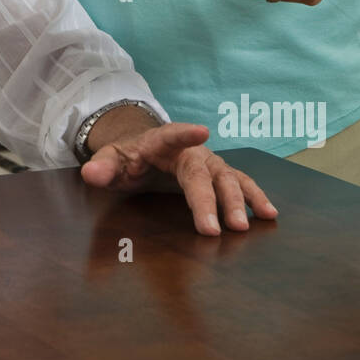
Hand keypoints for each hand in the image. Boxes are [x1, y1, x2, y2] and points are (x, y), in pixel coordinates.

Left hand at [80, 120, 277, 234]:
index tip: (202, 131)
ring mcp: (209, 163)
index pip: (173, 135)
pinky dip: (255, 198)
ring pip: (228, 180)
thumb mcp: (111, 159)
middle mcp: (192, 151)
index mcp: (162, 141)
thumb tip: (90, 174)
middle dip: (211, 200)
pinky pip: (241, 185)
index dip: (186, 134)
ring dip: (238, 202)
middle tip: (218, 227)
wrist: (147, 148)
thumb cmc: (130, 156)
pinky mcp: (220, 175)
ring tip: (243, 226)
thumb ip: (102, 167)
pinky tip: (268, 214)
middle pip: (204, 172)